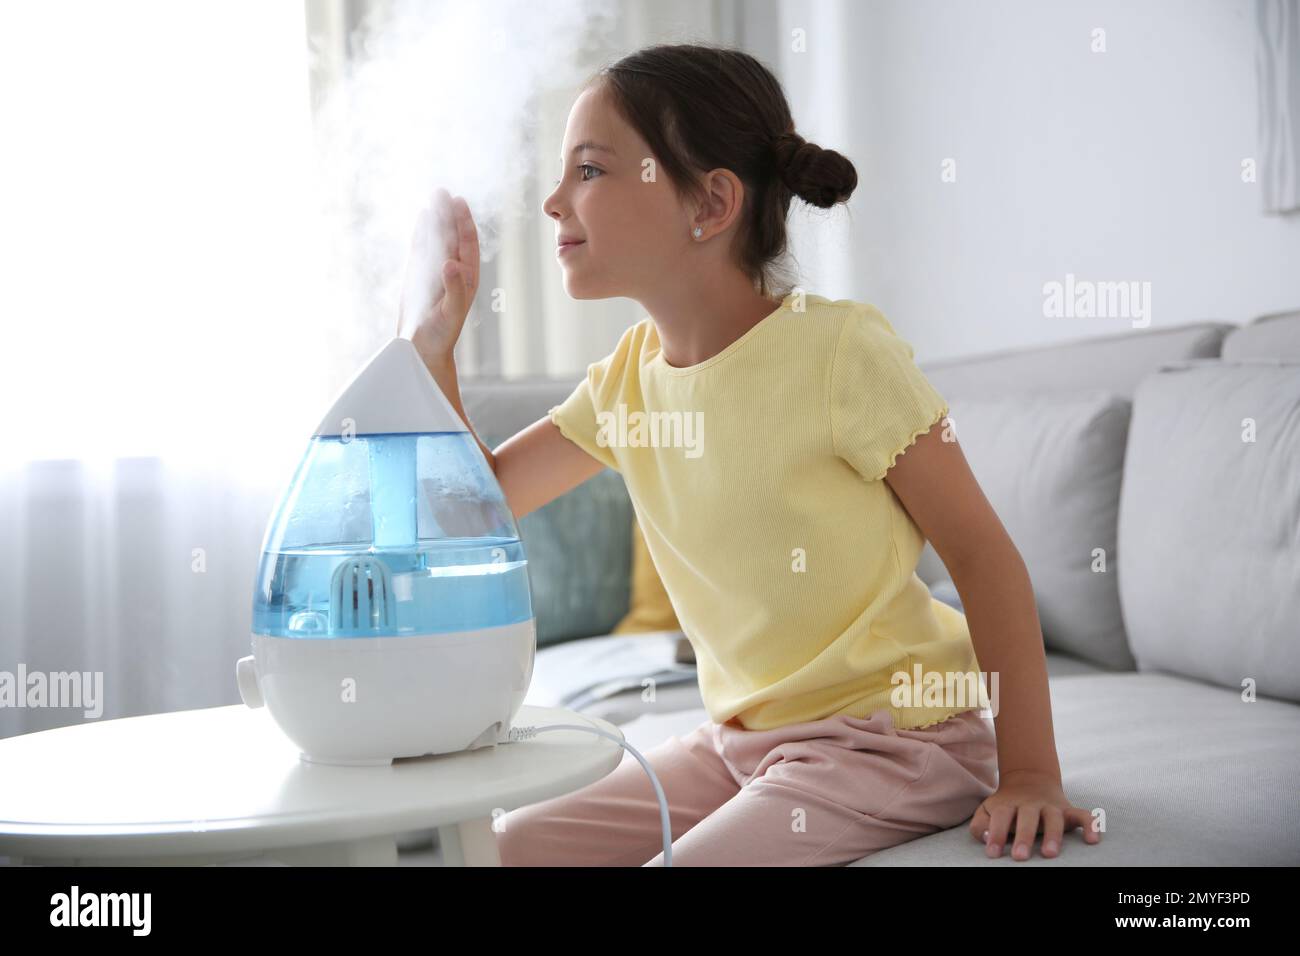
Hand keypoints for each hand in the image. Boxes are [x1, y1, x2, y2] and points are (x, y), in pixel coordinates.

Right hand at [397, 187, 479, 366]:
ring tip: (434, 196)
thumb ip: (453, 288)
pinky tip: (422, 217)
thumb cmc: (441, 334)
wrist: (424, 348)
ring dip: (436, 218)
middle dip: (449, 213)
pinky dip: (422, 232)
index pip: (466, 243)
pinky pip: (422, 248)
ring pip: (437, 239)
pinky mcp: (420, 275)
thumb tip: (450, 263)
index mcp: (466, 277)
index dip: (463, 222)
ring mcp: (436, 271)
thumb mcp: (450, 312)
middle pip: (452, 235)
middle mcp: (453, 271)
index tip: (458, 202)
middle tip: (443, 191)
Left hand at [969, 769, 1100, 859]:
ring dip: (1053, 835)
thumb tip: (987, 838)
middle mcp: (1030, 804)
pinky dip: (1091, 824)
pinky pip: (1083, 815)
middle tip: (1019, 857)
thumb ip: (981, 826)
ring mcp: (1051, 806)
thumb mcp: (987, 811)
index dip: (995, 834)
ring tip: (1050, 853)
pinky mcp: (1068, 810)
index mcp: (1009, 804)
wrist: (1029, 779)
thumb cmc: (1006, 806)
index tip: (993, 854)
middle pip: (1027, 818)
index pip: (1000, 817)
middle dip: (1023, 837)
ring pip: (1054, 818)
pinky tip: (1093, 840)